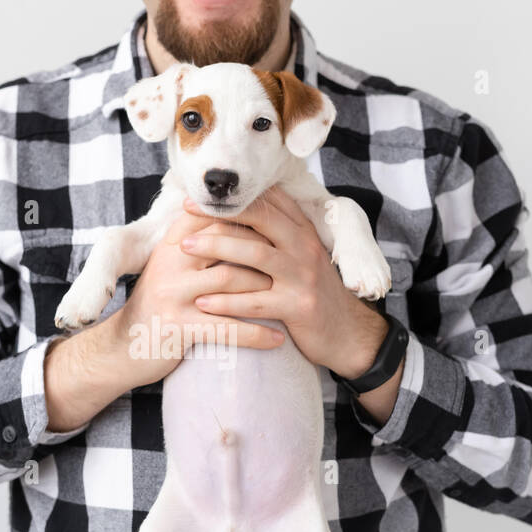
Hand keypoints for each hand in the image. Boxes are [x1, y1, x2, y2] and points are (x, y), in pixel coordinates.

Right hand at [110, 208, 286, 386]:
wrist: (123, 347)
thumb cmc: (160, 304)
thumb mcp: (171, 266)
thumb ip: (198, 242)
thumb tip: (241, 218)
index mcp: (171, 242)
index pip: (215, 216)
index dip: (251, 218)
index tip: (281, 225)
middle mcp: (170, 262)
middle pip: (227, 241)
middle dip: (265, 249)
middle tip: (297, 259)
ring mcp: (173, 294)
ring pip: (232, 280)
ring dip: (267, 289)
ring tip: (293, 296)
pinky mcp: (179, 327)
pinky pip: (227, 328)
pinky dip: (256, 334)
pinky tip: (278, 339)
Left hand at [180, 187, 388, 378]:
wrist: (347, 334)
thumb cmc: (312, 294)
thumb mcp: (301, 258)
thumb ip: (277, 236)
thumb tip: (241, 214)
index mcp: (303, 232)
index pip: (267, 203)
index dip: (232, 198)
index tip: (200, 197)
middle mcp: (304, 248)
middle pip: (259, 220)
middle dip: (219, 216)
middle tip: (185, 214)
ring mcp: (303, 276)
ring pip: (255, 254)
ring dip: (216, 248)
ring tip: (184, 249)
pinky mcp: (299, 307)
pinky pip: (256, 301)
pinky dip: (226, 302)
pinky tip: (201, 303)